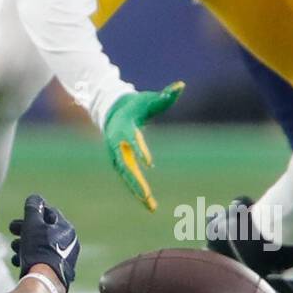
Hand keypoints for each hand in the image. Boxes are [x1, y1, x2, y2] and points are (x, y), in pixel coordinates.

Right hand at [8, 194, 78, 290]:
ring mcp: (64, 259)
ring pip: (41, 245)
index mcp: (66, 229)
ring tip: (13, 248)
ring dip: (24, 244)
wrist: (45, 283)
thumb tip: (35, 198)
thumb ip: (33, 208)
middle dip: (25, 229)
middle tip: (12, 230)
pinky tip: (17, 261)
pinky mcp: (57, 272)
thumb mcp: (33, 224)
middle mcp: (68, 243)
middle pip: (44, 230)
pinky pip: (42, 259)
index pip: (49, 212)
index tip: (21, 215)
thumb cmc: (39, 250)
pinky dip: (29, 257)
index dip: (33, 211)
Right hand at [101, 83, 183, 210]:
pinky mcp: (119, 162)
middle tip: (147, 195)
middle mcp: (117, 145)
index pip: (133, 141)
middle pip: (126, 166)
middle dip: (136, 181)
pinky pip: (127, 178)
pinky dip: (135, 190)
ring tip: (151, 207)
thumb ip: (165, 95)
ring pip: (126, 177)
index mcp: (125, 129)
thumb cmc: (135, 104)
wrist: (112, 110)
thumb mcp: (149, 99)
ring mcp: (116, 155)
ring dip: (137, 191)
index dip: (140, 150)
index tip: (150, 163)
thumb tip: (180, 85)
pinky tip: (147, 202)